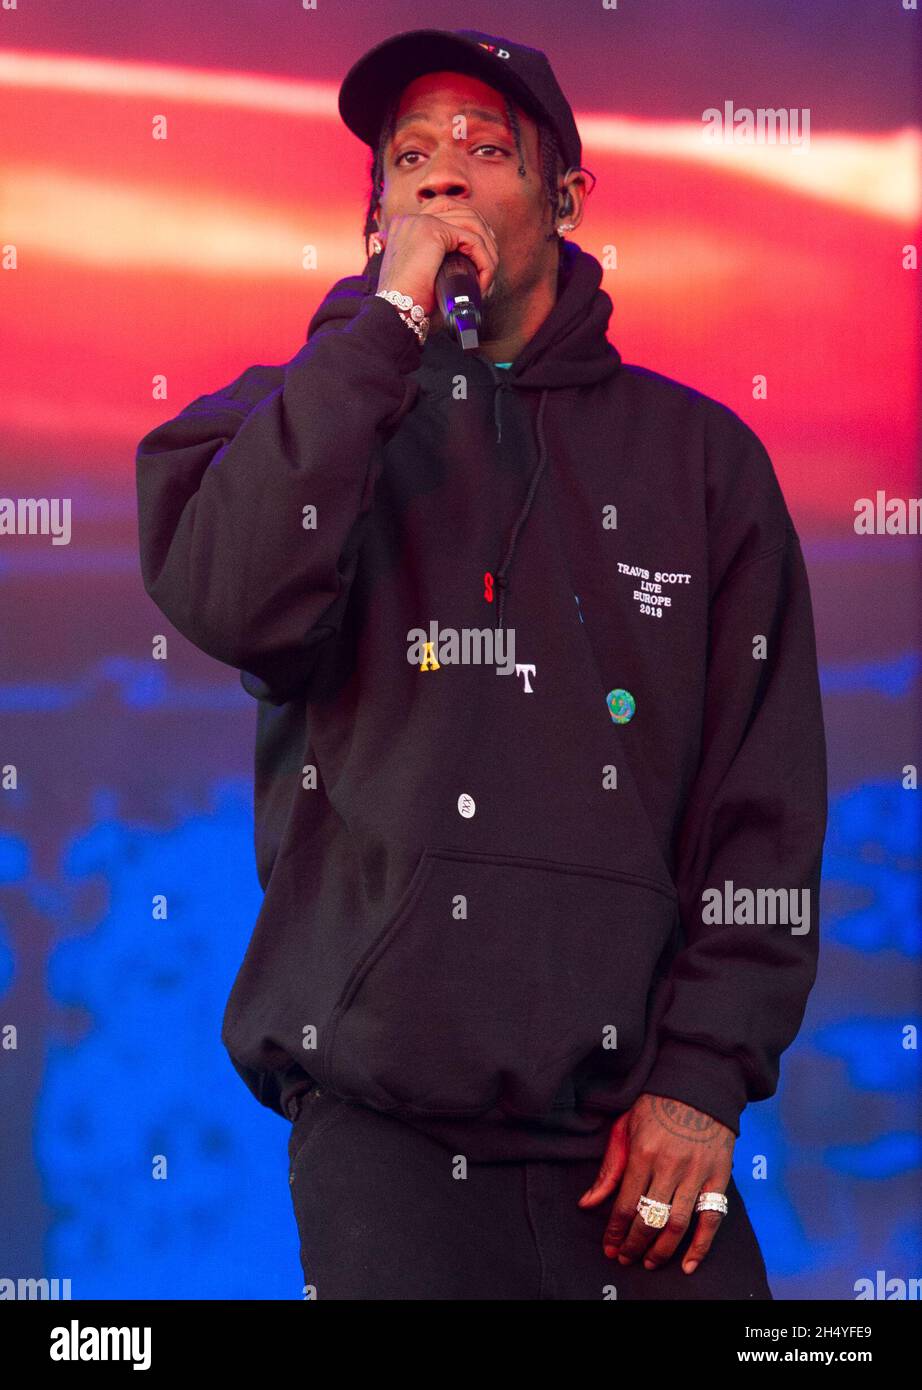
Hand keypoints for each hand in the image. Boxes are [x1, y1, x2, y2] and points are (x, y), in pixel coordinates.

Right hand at [375, 198, 498, 316]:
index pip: (449, 212)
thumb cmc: (410, 305)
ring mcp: (421, 221)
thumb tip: (471, 269)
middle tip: (492, 267)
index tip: (483, 257)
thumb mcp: (425, 276)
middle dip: (485, 238)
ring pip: (472, 225)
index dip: (472, 231)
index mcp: (408, 227)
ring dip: (488, 253)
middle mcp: (413, 219)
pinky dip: (485, 262)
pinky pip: (473, 241)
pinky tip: (483, 282)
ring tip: (488, 279)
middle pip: (464, 212)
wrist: (394, 313)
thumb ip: (440, 264)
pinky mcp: (433, 231)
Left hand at [577, 1093, 734, 1274]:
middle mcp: (670, 1165)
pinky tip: (688, 1264)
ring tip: (649, 1262)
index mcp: (643, 1152)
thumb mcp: (625, 1128)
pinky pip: (711, 1218)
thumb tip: (587, 1203)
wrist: (698, 1086)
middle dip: (634, 1245)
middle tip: (625, 1258)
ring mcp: (696, 1172)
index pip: (626, 1205)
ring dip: (662, 1250)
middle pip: (650, 1219)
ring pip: (677, 1224)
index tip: (609, 1247)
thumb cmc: (655, 1106)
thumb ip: (609, 1169)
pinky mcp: (719, 1176)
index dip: (616, 1231)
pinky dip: (701, 1246)